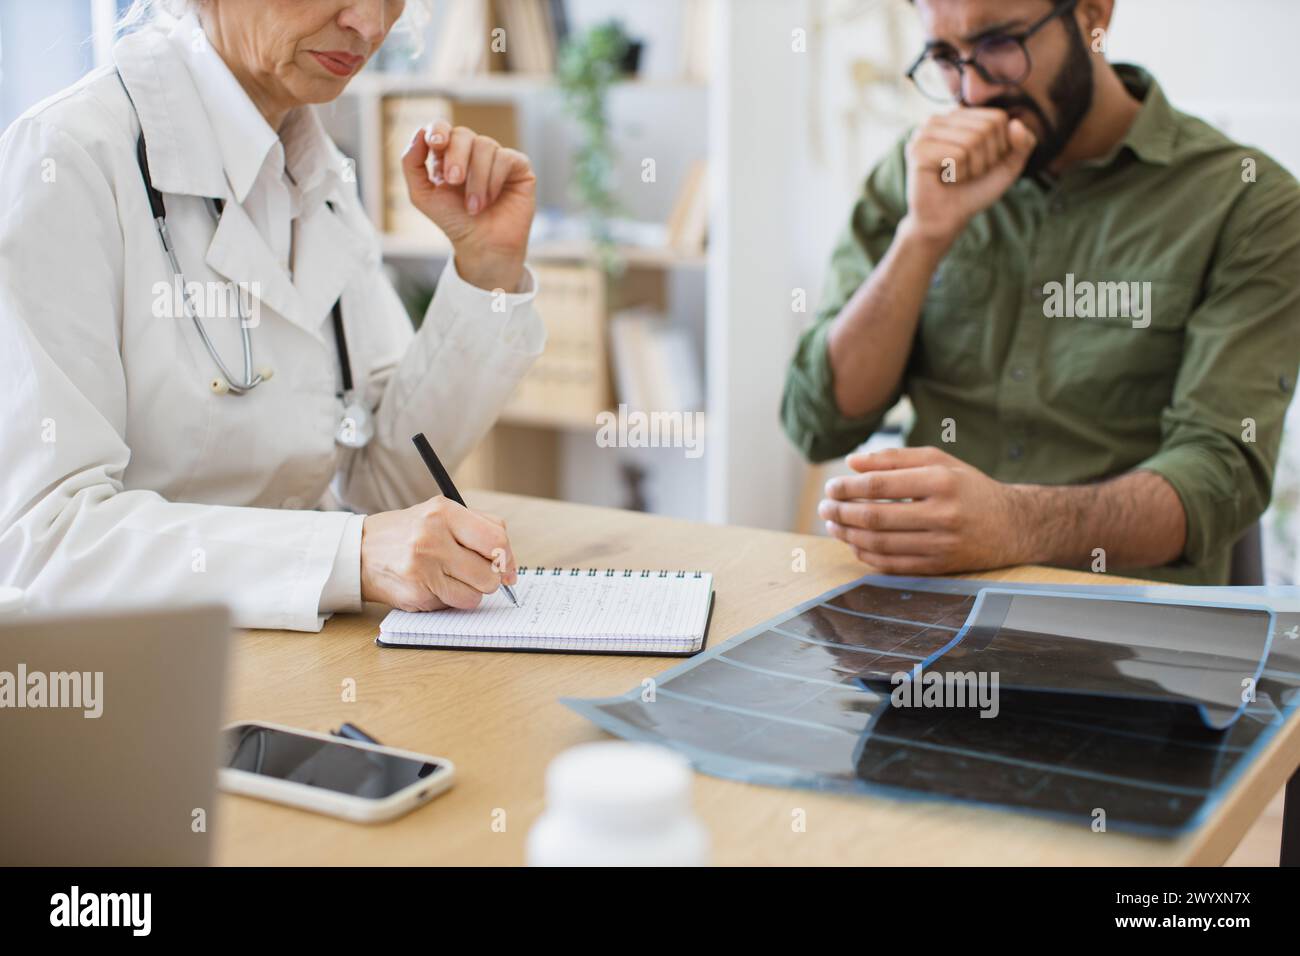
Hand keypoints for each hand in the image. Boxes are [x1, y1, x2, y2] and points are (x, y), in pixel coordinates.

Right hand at [359, 497, 518, 610]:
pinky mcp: (416, 593)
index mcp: (443, 512)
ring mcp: (423, 568)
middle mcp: (432, 538)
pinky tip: (433, 586)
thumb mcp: (439, 514)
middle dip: (489, 578)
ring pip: (475, 595)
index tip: (507, 567)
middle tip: (475, 573)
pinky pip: (453, 605)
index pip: (496, 539)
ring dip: (470, 591)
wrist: (359, 552)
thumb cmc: (408, 533)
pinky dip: (450, 600)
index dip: (508, 558)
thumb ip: (479, 529)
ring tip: (449, 577)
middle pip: (490, 573)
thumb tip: (510, 566)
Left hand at [401, 120, 536, 291]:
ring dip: (476, 179)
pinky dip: (494, 180)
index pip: (443, 127)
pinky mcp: (519, 167)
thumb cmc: (454, 221)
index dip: (439, 130)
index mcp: (449, 155)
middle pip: (463, 134)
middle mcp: (473, 152)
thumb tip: (418, 133)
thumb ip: (412, 164)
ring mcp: (497, 157)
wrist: (482, 246)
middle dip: (457, 157)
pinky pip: (505, 158)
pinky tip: (491, 200)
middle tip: (454, 181)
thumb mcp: (422, 195)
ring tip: (474, 206)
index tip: (435, 144)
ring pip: (485, 146)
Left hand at [818, 446, 1028, 573]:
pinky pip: (892, 565)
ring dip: (848, 536)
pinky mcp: (940, 567)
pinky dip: (866, 556)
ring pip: (880, 544)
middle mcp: (943, 514)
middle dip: (842, 513)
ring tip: (833, 525)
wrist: (1013, 525)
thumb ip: (894, 458)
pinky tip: (854, 544)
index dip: (848, 488)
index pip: (880, 485)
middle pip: (876, 517)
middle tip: (824, 508)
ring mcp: (942, 544)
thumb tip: (852, 462)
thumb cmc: (968, 487)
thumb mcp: (939, 461)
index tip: (830, 487)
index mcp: (941, 481)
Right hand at [902, 108, 1035, 246]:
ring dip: (971, 169)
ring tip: (954, 177)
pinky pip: (957, 155)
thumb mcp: (1008, 166)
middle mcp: (939, 119)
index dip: (998, 148)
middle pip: (986, 128)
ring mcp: (924, 132)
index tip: (980, 164)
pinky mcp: (917, 149)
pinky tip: (942, 180)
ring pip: (972, 141)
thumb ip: (1023, 143)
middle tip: (966, 174)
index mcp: (958, 116)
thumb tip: (1016, 123)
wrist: (947, 219)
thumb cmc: (974, 190)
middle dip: (985, 159)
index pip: (996, 118)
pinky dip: (957, 174)